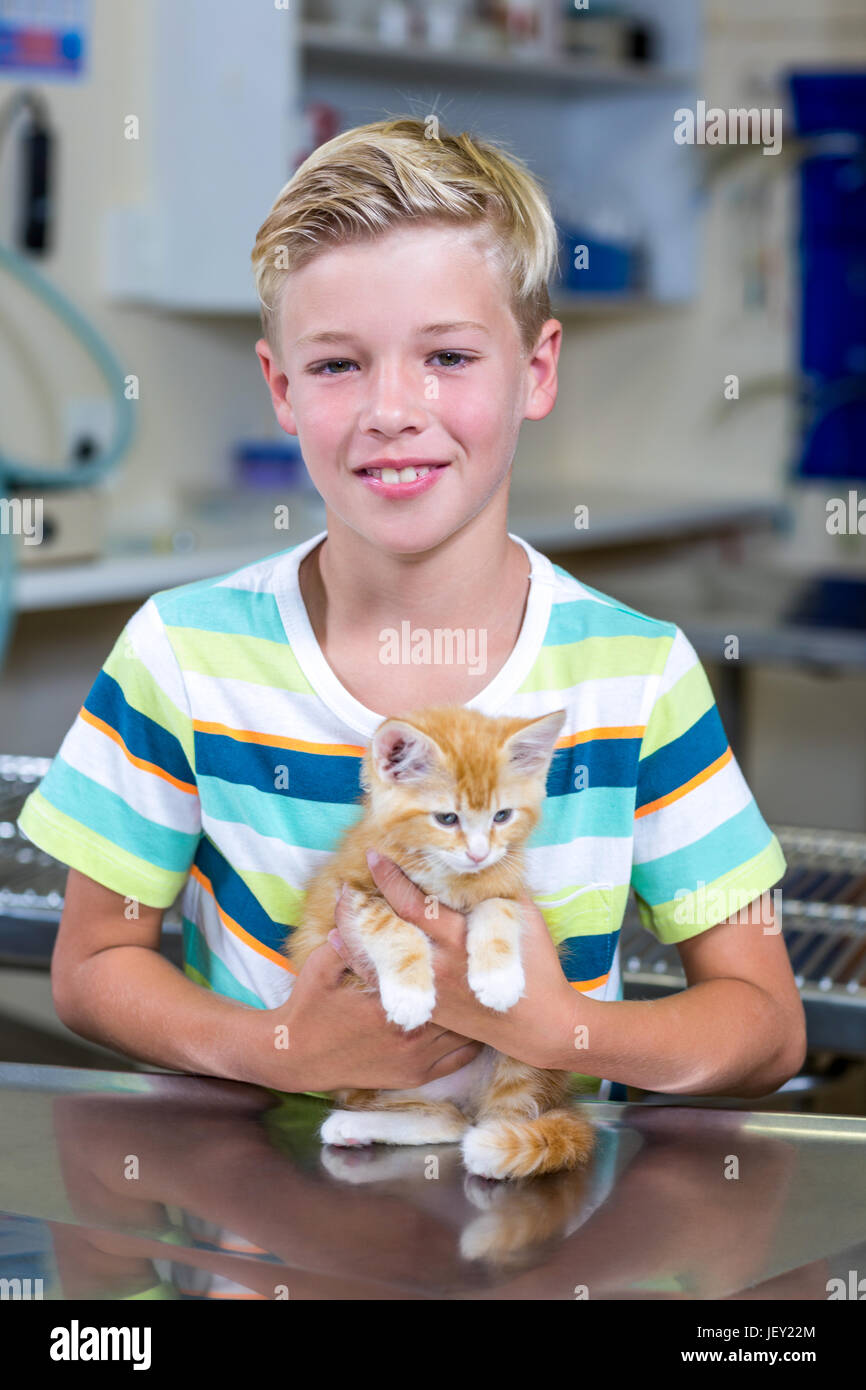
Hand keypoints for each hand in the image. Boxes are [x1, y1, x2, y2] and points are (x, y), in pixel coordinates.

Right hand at [264, 938, 484, 1092]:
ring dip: (478, 1010)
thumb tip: (354, 891)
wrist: (294, 1058)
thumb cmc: (308, 1006)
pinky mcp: (416, 1075)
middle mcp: (410, 1029)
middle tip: (495, 960)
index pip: (436, 967)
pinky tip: (479, 1023)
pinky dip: (473, 1041)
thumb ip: (348, 933)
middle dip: (476, 979)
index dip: (459, 948)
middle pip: (461, 1000)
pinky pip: (461, 1058)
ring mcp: (417, 1056)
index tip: (474, 932)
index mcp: (392, 997)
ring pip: (467, 1030)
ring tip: (491, 987)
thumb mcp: (323, 963)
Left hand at [331, 851, 576, 1070]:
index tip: (373, 857)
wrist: (540, 1026)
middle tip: (347, 879)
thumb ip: (499, 890)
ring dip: (358, 932)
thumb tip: (480, 860)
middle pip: (393, 930)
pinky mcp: (430, 1008)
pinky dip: (365, 963)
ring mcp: (432, 989)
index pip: (416, 904)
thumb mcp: (524, 920)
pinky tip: (344, 943)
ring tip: (341, 904)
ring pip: (384, 958)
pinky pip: (390, 984)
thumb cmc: (539, 968)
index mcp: (462, 938)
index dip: (392, 880)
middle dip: (367, 903)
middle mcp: (440, 964)